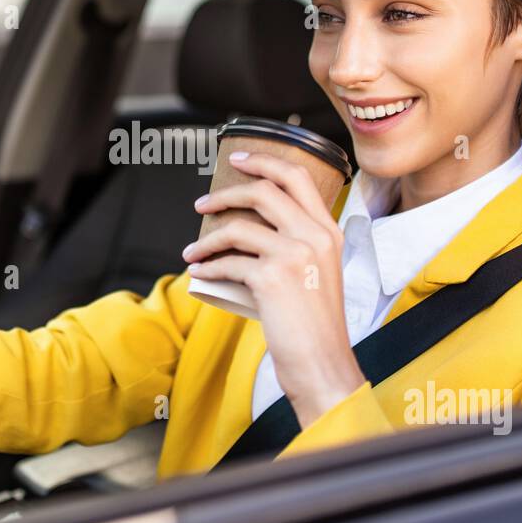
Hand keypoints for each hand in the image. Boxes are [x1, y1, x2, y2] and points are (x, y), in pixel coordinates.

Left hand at [183, 150, 366, 428]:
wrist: (323, 363)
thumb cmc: (314, 326)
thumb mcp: (317, 275)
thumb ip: (296, 248)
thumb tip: (248, 232)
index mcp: (328, 231)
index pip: (297, 177)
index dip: (264, 161)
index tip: (237, 159)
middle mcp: (315, 236)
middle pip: (263, 191)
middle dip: (225, 194)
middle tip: (202, 204)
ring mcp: (295, 254)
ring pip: (238, 227)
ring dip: (207, 239)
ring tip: (192, 252)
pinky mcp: (273, 277)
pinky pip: (228, 262)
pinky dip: (208, 267)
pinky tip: (199, 273)